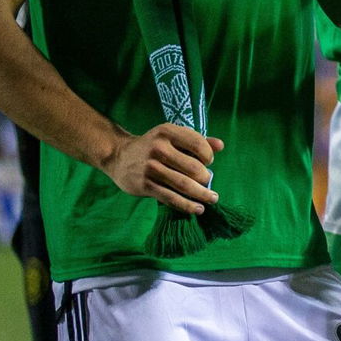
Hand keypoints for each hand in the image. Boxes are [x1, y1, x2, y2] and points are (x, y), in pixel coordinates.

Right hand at [99, 124, 222, 214]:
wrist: (119, 156)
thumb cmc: (153, 145)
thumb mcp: (172, 136)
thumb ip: (197, 140)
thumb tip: (221, 146)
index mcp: (167, 132)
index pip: (197, 143)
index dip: (208, 154)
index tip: (209, 161)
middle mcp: (158, 149)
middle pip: (193, 167)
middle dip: (206, 177)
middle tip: (209, 182)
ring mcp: (151, 168)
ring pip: (184, 184)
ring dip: (202, 194)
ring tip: (213, 199)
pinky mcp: (145, 185)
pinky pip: (171, 197)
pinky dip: (187, 205)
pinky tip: (198, 209)